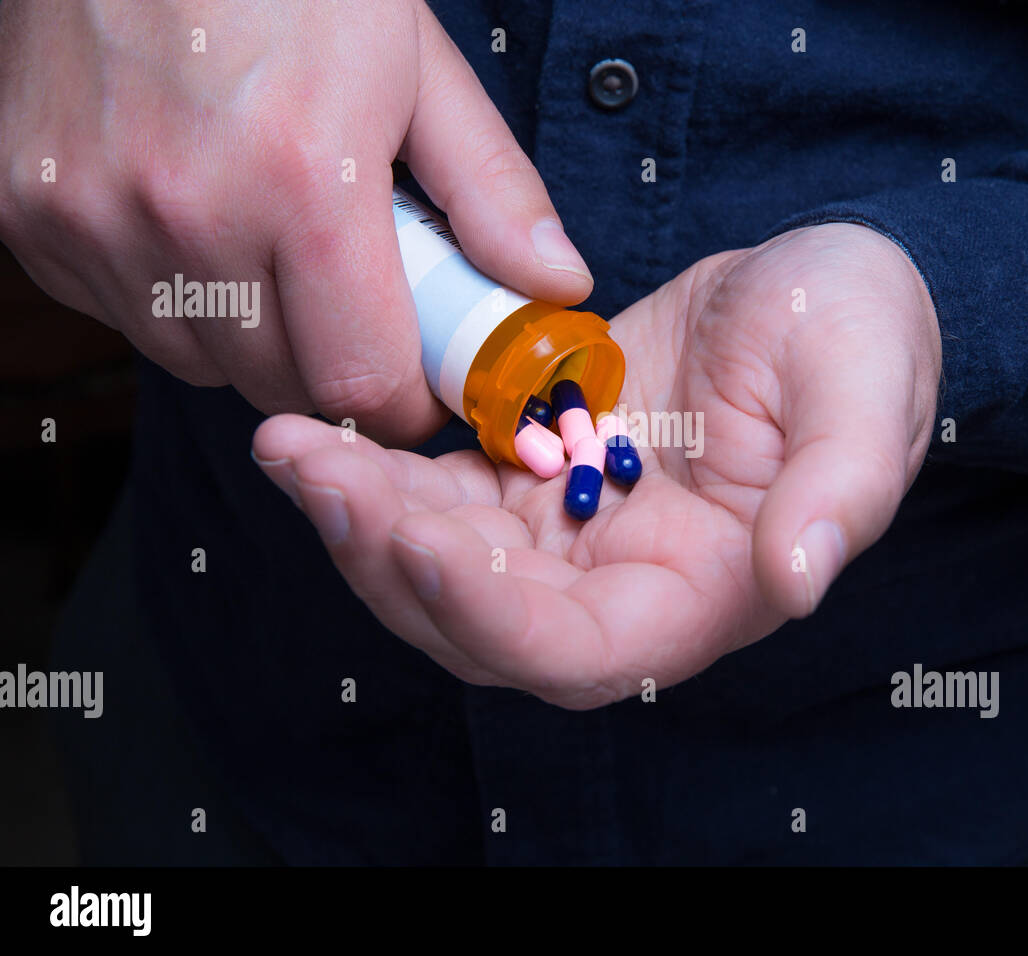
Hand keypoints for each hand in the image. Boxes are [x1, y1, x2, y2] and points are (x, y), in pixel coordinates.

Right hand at [0, 0, 590, 444]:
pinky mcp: (28, 212)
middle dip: (335, 368)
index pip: (360, 383)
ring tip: (274, 245)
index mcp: (304, 182)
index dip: (404, 402)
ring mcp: (91, 216)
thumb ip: (490, 191)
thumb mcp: (416, 67)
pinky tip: (195, 222)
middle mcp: (188, 214)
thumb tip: (555, 284)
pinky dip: (170, 296)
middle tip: (356, 304)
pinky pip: (121, 314)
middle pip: (282, 386)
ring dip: (252, 335)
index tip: (420, 382)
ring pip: (199, 360)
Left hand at [252, 223, 941, 707]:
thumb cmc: (859, 337)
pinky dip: (379, 471)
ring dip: (362, 518)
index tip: (426, 541)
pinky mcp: (532, 471)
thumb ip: (845, 493)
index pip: (577, 650)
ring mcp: (568, 532)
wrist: (820, 287)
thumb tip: (803, 580)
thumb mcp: (867, 398)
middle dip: (388, 562)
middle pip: (477, 623)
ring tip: (291, 444)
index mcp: (699, 596)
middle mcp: (620, 585)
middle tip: (316, 472)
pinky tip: (323, 425)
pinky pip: (439, 494)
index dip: (496, 616)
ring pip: (440, 565)